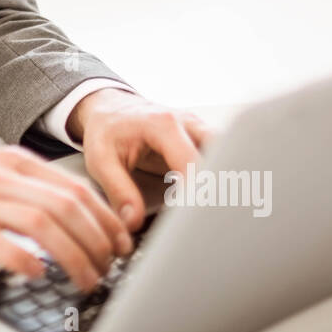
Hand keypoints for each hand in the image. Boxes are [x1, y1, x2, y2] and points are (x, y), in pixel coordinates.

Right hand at [0, 147, 133, 291]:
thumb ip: (28, 189)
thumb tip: (76, 218)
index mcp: (12, 163)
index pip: (74, 187)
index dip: (105, 218)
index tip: (121, 243)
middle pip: (65, 205)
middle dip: (97, 240)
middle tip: (110, 268)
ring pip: (42, 223)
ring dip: (73, 255)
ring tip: (86, 279)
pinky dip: (25, 259)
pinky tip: (38, 273)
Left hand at [68, 88, 216, 230]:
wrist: (111, 109)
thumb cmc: (106, 132)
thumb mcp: (101, 161)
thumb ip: (119, 191)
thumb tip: (134, 222)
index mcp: (164, 125)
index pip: (194, 164)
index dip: (198, 195)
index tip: (194, 221)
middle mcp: (189, 123)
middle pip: (223, 156)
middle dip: (222, 189)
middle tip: (215, 220)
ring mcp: (199, 130)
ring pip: (230, 156)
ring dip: (226, 183)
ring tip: (220, 214)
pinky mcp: (203, 139)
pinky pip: (223, 159)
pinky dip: (222, 179)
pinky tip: (217, 202)